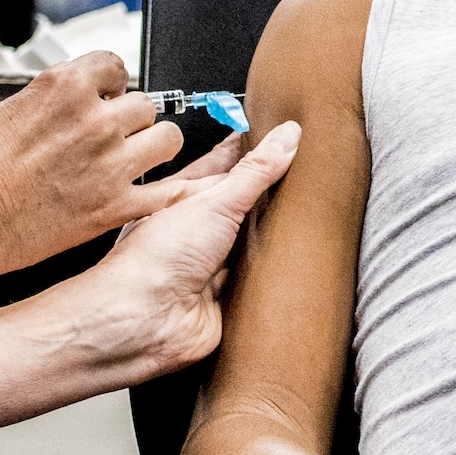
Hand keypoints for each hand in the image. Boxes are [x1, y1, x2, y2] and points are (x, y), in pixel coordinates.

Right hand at [0, 52, 186, 308]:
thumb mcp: (11, 107)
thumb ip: (57, 100)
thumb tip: (84, 99)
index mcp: (64, 88)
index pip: (116, 66)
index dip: (110, 84)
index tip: (104, 96)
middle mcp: (94, 121)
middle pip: (145, 104)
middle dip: (129, 119)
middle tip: (110, 136)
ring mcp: (110, 164)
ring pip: (167, 139)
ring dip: (152, 147)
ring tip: (132, 159)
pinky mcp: (114, 207)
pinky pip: (167, 191)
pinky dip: (167, 192)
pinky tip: (158, 191)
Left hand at [99, 121, 301, 375]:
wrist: (145, 323)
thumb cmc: (153, 261)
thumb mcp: (213, 202)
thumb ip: (254, 171)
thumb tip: (285, 136)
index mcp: (184, 197)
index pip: (225, 163)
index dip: (251, 147)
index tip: (280, 131)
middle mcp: (197, 229)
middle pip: (244, 203)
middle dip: (271, 192)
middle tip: (307, 169)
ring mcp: (212, 264)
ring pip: (254, 241)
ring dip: (274, 234)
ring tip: (310, 212)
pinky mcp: (227, 296)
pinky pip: (261, 278)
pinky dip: (276, 272)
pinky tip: (296, 261)